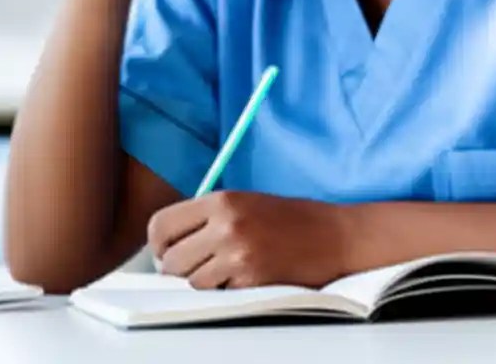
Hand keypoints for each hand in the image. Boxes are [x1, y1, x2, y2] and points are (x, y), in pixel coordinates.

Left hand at [147, 191, 353, 289]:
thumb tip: (167, 244)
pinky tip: (245, 278)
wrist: (337, 236)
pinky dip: (226, 291)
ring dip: (203, 283)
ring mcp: (238, 254)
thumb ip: (205, 217)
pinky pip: (219, 294)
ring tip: (225, 272)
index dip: (158, 244)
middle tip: (197, 267)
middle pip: (171, 260)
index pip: (161, 225)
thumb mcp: (243, 201)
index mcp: (219, 201)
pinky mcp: (253, 280)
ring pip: (192, 282)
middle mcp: (224, 225)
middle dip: (179, 269)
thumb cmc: (292, 219)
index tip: (166, 252)